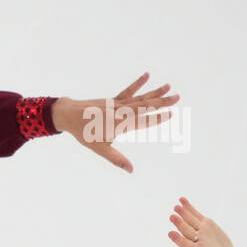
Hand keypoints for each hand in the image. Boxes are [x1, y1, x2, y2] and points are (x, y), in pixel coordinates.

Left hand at [52, 72, 180, 172]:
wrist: (69, 115)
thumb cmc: (84, 133)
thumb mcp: (100, 148)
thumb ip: (117, 159)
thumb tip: (131, 171)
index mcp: (119, 124)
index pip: (142, 121)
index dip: (156, 118)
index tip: (171, 114)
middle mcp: (120, 112)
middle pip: (144, 106)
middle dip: (162, 102)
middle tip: (178, 97)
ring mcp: (117, 104)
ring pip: (139, 98)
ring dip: (154, 92)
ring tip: (169, 86)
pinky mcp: (113, 99)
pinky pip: (128, 91)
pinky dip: (138, 83)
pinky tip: (147, 75)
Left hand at [167, 197, 234, 246]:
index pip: (186, 246)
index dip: (179, 240)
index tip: (170, 234)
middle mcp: (196, 240)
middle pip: (186, 231)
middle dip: (179, 224)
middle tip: (172, 216)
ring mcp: (200, 231)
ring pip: (190, 221)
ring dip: (183, 213)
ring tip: (176, 206)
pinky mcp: (205, 224)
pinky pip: (196, 214)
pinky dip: (189, 207)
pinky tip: (182, 199)